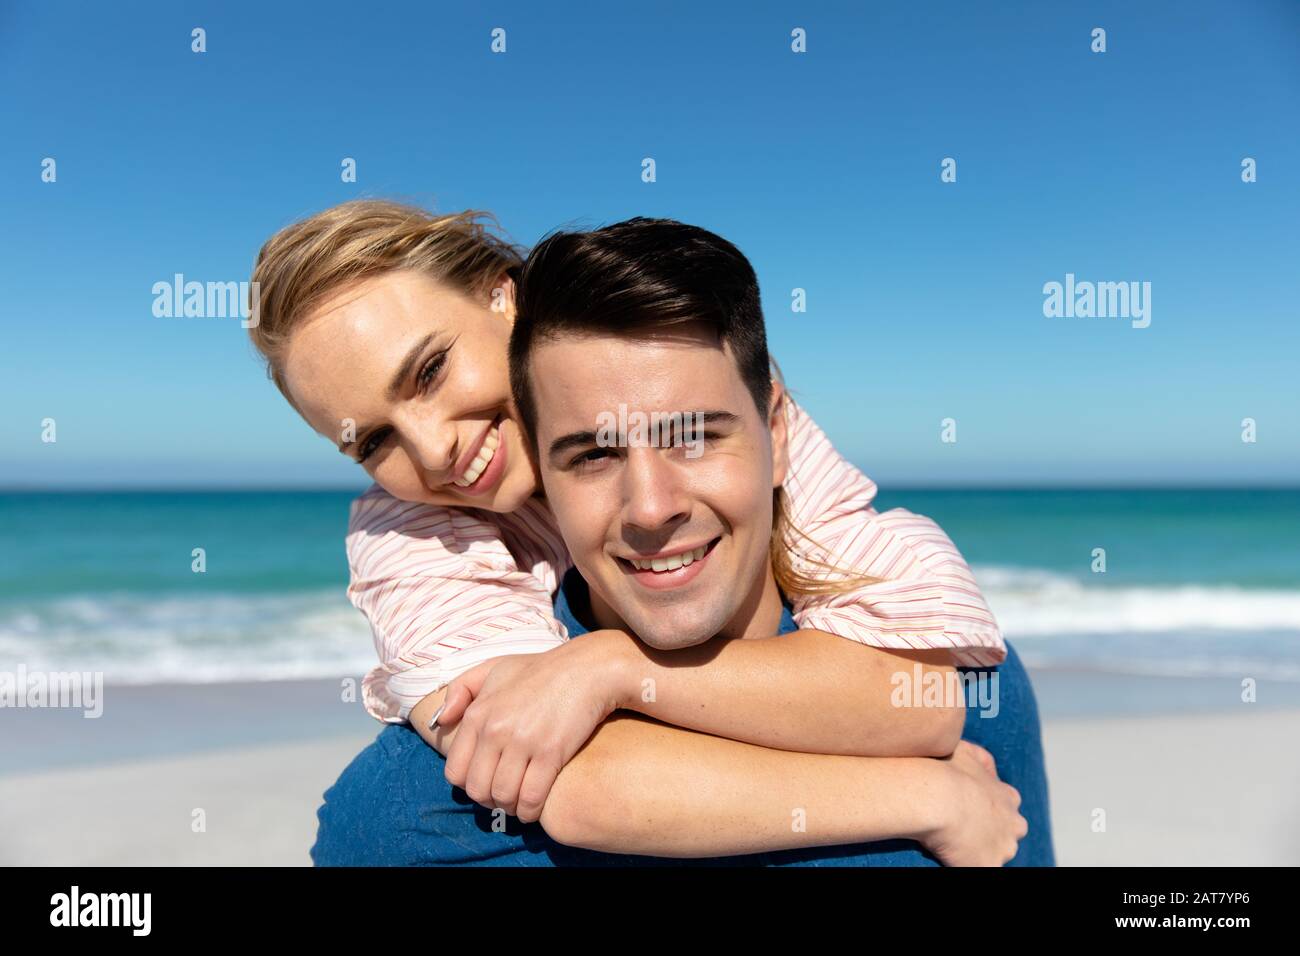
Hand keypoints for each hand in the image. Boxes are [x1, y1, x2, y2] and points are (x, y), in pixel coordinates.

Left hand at [437, 633, 633, 823]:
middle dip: (489, 801)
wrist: (587, 669)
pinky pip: (531, 797)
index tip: (485, 784)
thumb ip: (460, 690)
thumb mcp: (494, 668)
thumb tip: (440, 721)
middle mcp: (495, 729)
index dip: (468, 786)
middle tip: (503, 797)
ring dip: (510, 808)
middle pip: (478, 789)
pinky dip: (530, 810)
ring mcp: (523, 742)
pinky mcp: (551, 752)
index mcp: (478, 713)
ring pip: (503, 797)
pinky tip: (534, 807)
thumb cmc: (541, 670)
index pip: (455, 771)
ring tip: (519, 803)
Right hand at [922, 741, 1027, 865]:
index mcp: (1008, 796)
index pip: (1008, 805)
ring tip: (954, 844)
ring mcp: (1003, 848)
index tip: (970, 806)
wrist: (935, 796)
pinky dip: (968, 863)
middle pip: (1010, 832)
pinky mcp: (988, 866)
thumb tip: (982, 765)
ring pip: (998, 853)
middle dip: (993, 832)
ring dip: (981, 850)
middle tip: (964, 828)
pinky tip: (953, 856)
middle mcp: (1014, 823)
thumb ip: (980, 759)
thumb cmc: (945, 769)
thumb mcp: (966, 750)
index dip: (989, 807)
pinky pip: (983, 867)